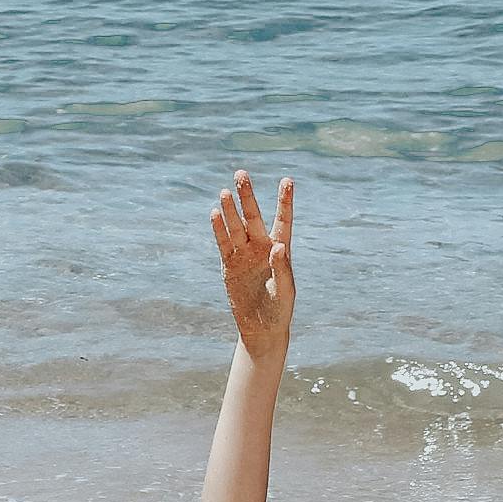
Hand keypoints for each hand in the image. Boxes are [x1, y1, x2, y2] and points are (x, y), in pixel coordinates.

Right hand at [212, 170, 295, 358]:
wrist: (260, 327)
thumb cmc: (279, 309)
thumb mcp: (285, 290)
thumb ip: (282, 268)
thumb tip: (277, 247)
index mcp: (280, 249)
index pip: (283, 219)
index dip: (284, 200)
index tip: (287, 180)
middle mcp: (261, 246)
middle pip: (253, 216)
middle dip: (247, 196)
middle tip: (241, 174)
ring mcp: (243, 254)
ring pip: (236, 226)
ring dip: (231, 210)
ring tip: (225, 192)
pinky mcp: (229, 265)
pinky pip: (223, 243)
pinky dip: (219, 229)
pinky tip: (215, 213)